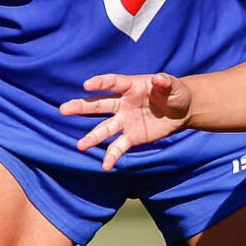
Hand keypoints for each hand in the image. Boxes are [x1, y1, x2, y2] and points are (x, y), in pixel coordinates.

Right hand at [60, 73, 191, 170]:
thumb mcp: (174, 86)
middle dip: (81, 107)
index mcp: (131, 87)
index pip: (113, 84)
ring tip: (80, 145)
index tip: (86, 85)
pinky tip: (105, 166)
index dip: (101, 83)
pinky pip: (118, 147)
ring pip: (104, 129)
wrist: (181, 111)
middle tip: (64, 109)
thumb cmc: (176, 93)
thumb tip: (158, 79)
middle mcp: (123, 104)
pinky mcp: (131, 137)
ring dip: (92, 137)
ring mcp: (125, 121)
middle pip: (99, 105)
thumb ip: (166, 82)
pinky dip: (111, 156)